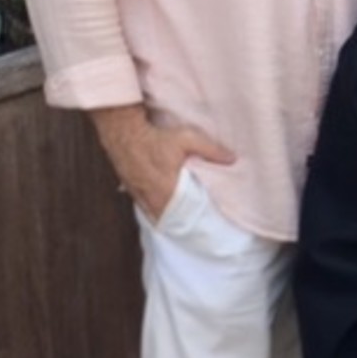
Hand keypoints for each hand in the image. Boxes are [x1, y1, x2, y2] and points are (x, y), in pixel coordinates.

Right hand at [91, 105, 234, 220]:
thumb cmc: (157, 136)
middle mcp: (151, 196)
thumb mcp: (188, 140)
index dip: (189, 221)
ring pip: (152, 212)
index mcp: (166, 190)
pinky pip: (142, 204)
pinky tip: (158, 205)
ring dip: (163, 216)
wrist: (124, 132)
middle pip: (165, 217)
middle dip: (176, 222)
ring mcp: (138, 193)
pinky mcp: (129, 187)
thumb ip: (211, 150)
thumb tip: (232, 159)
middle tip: (188, 226)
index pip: (180, 215)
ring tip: (175, 220)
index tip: (199, 225)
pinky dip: (151, 207)